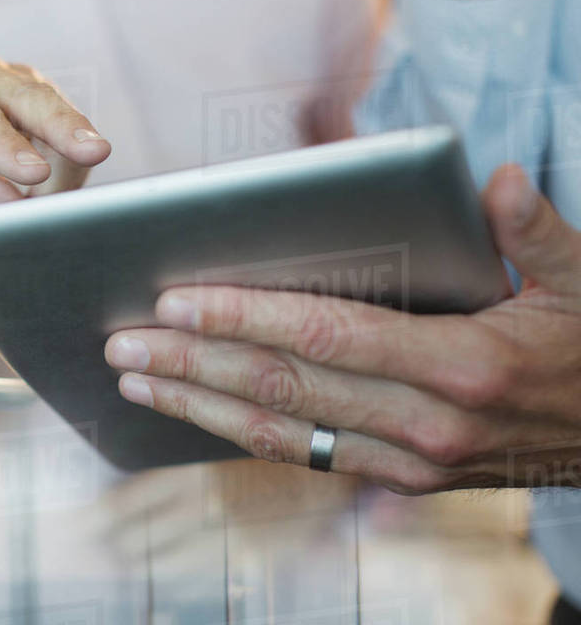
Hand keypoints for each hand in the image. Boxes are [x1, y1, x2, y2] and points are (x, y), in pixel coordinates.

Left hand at [0, 54, 110, 209]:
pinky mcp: (29, 90)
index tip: (35, 174)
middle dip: (65, 126)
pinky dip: (66, 153)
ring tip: (60, 201)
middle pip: (27, 98)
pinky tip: (59, 188)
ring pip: (52, 106)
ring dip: (68, 152)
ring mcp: (7, 77)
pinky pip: (59, 117)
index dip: (6, 147)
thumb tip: (9, 203)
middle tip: (97, 154)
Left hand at [106, 165, 580, 493]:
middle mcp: (423, 421)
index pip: (326, 334)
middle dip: (195, 362)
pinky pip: (305, 455)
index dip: (245, 316)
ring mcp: (407, 460)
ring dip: (200, 405)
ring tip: (134, 377)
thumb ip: (536, 230)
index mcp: (459, 363)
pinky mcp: (398, 478)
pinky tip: (194, 411)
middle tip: (122, 340)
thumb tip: (494, 180)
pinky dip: (242, 433)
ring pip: (282, 432)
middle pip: (284, 386)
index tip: (177, 299)